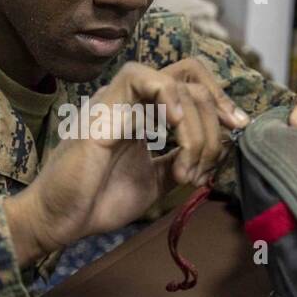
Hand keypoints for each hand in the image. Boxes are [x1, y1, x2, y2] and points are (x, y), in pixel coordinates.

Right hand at [5, 58, 248, 266]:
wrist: (60, 220)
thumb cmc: (97, 201)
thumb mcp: (155, 181)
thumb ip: (181, 160)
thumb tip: (217, 151)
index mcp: (144, 113)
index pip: (190, 84)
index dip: (219, 102)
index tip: (237, 130)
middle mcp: (131, 101)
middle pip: (190, 77)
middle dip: (216, 112)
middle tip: (214, 157)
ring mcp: (116, 101)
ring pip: (172, 79)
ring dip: (195, 122)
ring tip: (189, 165)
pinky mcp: (102, 109)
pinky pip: (139, 80)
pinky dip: (167, 98)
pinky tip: (175, 129)